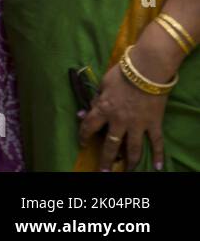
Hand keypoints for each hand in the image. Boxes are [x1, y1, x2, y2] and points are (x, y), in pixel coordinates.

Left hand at [79, 50, 170, 170]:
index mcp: (104, 109)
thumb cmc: (122, 73)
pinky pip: (156, 142)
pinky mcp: (153, 124)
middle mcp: (119, 120)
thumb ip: (95, 99)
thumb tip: (84, 111)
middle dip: (106, 159)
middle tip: (102, 171)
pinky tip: (158, 167)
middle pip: (111, 145)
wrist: (147, 69)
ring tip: (127, 171)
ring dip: (130, 162)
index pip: (89, 127)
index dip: (83, 136)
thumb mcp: (102, 84)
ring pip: (133, 149)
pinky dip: (158, 155)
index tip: (82, 143)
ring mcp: (137, 124)